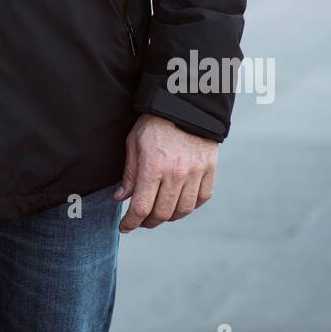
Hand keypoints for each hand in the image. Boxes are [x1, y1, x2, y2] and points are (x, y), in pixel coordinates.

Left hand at [114, 113, 216, 231]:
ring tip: (159, 213)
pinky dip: (190, 206)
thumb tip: (120, 198)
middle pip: (162, 214)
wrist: (186, 105)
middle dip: (148, 222)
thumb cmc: (155, 123)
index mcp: (153, 166)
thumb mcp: (134, 143)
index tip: (125, 227)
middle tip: (140, 221)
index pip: (141, 207)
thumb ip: (129, 173)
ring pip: (183, 210)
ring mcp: (195, 173)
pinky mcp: (209, 170)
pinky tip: (179, 202)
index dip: (131, 222)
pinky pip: (201, 199)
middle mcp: (176, 173)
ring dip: (169, 217)